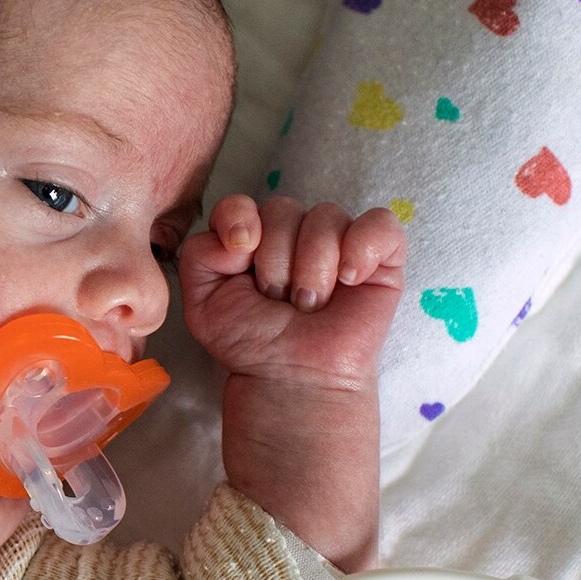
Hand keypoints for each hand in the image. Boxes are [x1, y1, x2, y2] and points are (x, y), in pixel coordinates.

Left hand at [179, 195, 405, 390]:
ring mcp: (339, 240)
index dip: (238, 219)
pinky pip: (379, 225)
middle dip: (276, 263)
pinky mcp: (381, 256)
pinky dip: (363, 248)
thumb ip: (198, 255)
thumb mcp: (202, 303)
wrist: (293, 377)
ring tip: (309, 306)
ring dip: (312, 270)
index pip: (241, 202)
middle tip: (279, 302)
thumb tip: (240, 234)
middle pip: (282, 209)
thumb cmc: (251, 340)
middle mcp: (295, 231)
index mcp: (252, 236)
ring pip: (326, 216)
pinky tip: (350, 280)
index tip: (241, 256)